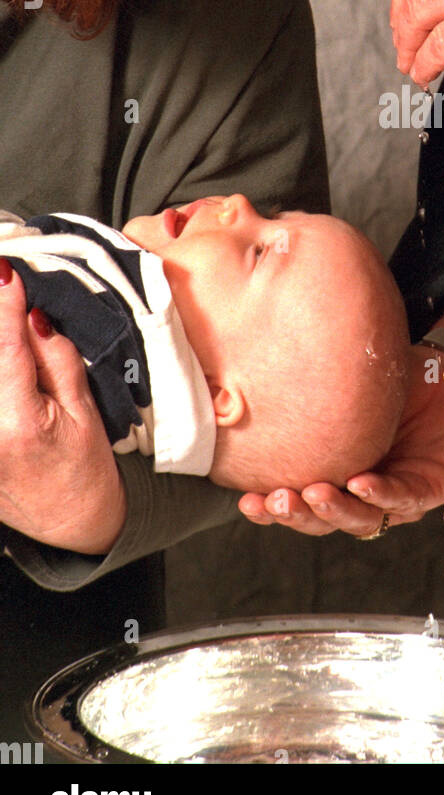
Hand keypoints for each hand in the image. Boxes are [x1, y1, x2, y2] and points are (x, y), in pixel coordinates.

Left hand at [0, 263, 125, 552]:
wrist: (71, 523)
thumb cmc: (84, 470)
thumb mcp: (85, 410)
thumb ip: (56, 359)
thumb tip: (31, 315)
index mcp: (18, 423)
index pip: (5, 347)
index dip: (3, 304)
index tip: (3, 271)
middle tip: (1, 286)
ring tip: (8, 324)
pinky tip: (5, 358)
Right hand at [237, 345, 443, 536]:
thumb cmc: (403, 386)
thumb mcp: (355, 387)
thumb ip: (319, 387)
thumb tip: (268, 364)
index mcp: (339, 475)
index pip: (300, 501)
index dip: (272, 509)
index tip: (245, 499)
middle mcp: (365, 493)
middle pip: (325, 519)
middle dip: (298, 513)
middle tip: (275, 499)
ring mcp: (398, 495)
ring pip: (363, 516)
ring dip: (336, 509)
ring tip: (314, 493)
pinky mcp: (432, 487)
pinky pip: (405, 496)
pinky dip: (382, 493)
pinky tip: (362, 483)